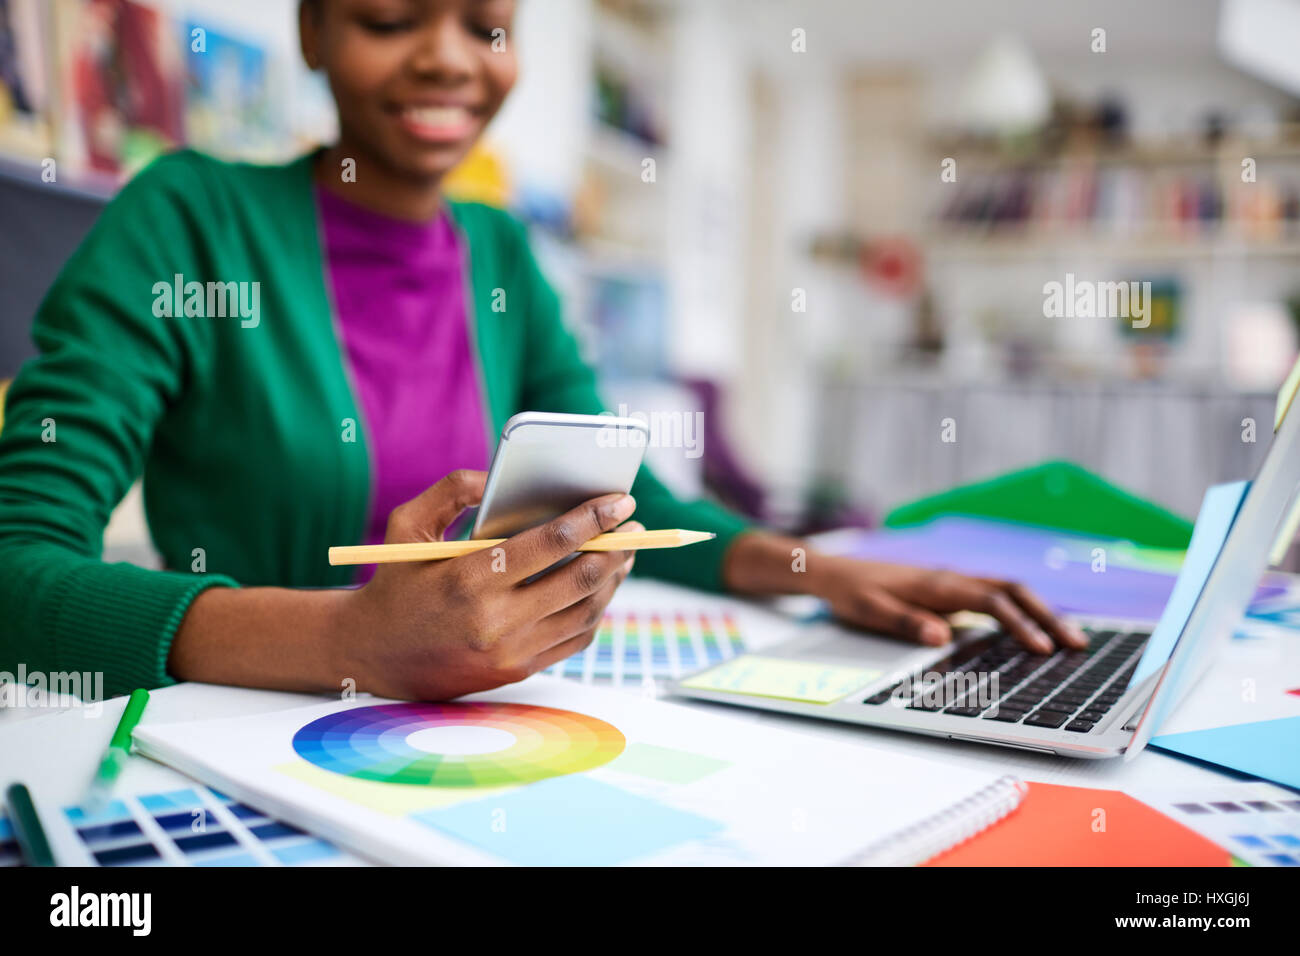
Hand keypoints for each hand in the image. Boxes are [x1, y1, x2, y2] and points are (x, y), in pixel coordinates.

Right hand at [334, 470, 639, 698]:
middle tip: (634, 525)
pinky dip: (596, 610)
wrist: (372, 655)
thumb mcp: (408, 525)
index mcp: (470, 579)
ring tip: (625, 552)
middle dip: (617, 547)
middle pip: (580, 579)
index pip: (551, 542)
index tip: (621, 499)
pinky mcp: (518, 671)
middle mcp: (495, 620)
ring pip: (585, 611)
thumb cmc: (394, 580)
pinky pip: (575, 639)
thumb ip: (452, 490)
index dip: (594, 518)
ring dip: (613, 579)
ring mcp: (510, 651)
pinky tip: (601, 587)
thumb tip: (496, 474)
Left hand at [815, 556, 1087, 653]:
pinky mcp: (952, 590)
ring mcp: (954, 582)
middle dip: (1048, 615)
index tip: (1042, 648)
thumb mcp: (870, 612)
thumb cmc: (852, 594)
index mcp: (937, 584)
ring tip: (1069, 639)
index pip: (991, 601)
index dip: (1020, 623)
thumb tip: (941, 637)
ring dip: (1040, 611)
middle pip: (1013, 590)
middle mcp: (952, 578)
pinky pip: (996, 596)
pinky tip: (1035, 631)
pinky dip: (1022, 610)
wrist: (835, 573)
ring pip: (1009, 591)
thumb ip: (904, 623)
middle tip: (1077, 644)